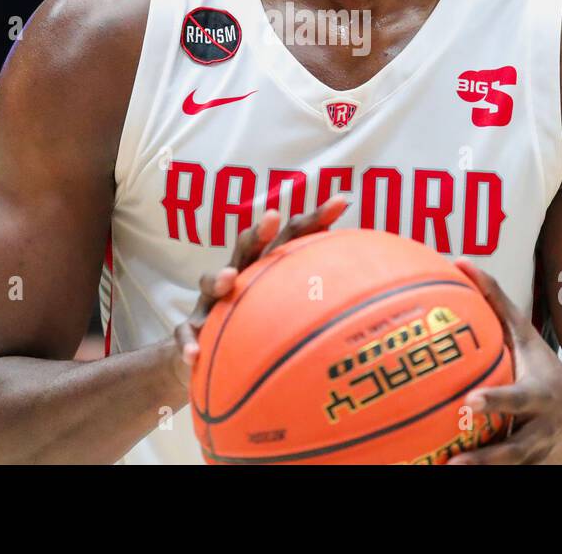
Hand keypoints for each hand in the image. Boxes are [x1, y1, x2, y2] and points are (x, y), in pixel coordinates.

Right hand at [170, 196, 347, 386]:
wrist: (206, 360)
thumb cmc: (257, 330)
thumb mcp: (287, 313)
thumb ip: (320, 301)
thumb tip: (377, 298)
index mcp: (266, 269)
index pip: (294, 237)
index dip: (316, 219)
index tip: (343, 201)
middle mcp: (237, 277)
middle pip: (248, 246)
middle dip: (262, 232)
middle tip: (274, 218)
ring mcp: (210, 303)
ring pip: (208, 283)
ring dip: (217, 278)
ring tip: (227, 280)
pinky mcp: (190, 330)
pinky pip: (184, 333)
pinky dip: (186, 342)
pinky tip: (193, 354)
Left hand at [447, 260, 561, 463]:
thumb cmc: (552, 374)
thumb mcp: (530, 341)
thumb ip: (498, 303)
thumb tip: (460, 262)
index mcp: (544, 397)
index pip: (520, 399)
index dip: (498, 401)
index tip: (471, 401)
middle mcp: (541, 432)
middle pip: (516, 450)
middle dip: (489, 457)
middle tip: (454, 461)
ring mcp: (536, 459)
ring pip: (508, 469)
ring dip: (480, 472)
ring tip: (446, 471)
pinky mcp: (530, 472)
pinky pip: (505, 476)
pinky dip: (483, 474)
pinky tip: (443, 470)